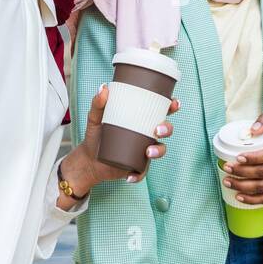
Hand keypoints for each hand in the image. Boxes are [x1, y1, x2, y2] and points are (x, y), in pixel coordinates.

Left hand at [61, 84, 178, 193]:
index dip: (171, 106)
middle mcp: (146, 134)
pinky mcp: (138, 166)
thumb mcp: (95, 118)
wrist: (89, 160)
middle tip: (158, 129)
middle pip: (165, 129)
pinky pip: (143, 171)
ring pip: (160, 150)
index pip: (160, 110)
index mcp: (141, 119)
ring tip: (147, 153)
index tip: (174, 103)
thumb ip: (98, 104)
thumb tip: (103, 88)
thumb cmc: (96, 135)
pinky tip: (130, 175)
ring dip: (158, 151)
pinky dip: (138, 174)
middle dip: (167, 128)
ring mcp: (144, 151)